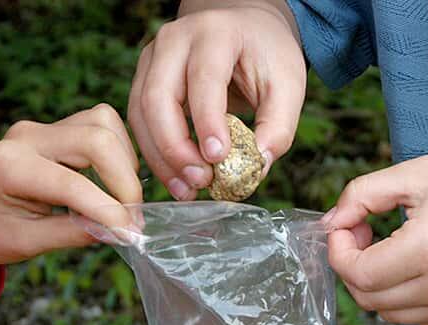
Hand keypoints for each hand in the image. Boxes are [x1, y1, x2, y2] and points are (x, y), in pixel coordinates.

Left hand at [0, 104, 141, 265]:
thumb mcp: (27, 243)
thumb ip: (76, 234)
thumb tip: (122, 230)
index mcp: (10, 167)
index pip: (75, 184)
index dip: (111, 212)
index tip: (131, 235)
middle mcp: (26, 136)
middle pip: (98, 139)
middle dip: (126, 182)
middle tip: (132, 219)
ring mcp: (41, 128)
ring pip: (104, 124)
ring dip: (124, 163)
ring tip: (122, 199)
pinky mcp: (54, 128)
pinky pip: (101, 125)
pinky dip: (118, 153)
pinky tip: (112, 183)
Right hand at [127, 0, 305, 199]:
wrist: (244, 31)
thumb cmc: (265, 55)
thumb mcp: (287, 84)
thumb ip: (278, 126)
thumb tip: (257, 167)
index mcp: (215, 33)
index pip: (204, 79)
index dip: (207, 121)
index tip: (218, 158)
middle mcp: (175, 41)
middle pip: (158, 97)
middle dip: (176, 147)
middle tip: (201, 181)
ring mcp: (152, 59)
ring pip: (141, 114)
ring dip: (162, 158)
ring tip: (188, 189)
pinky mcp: (144, 81)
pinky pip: (140, 123)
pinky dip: (156, 156)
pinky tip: (178, 179)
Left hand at [324, 151, 427, 324]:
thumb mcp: (417, 174)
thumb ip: (362, 195)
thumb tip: (330, 224)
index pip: (357, 274)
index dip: (339, 251)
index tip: (348, 227)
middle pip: (367, 298)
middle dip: (353, 266)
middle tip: (367, 233)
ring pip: (387, 313)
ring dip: (376, 284)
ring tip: (393, 249)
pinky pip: (414, 318)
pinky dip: (402, 297)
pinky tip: (417, 265)